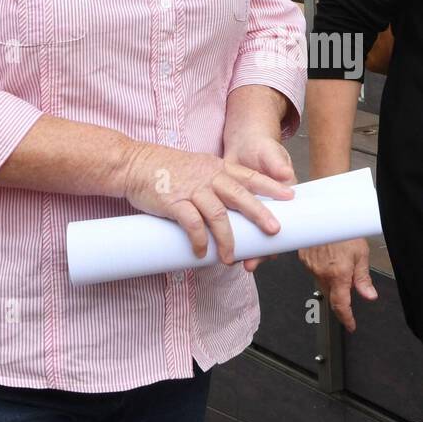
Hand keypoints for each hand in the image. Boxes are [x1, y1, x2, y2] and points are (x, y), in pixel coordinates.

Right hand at [122, 142, 294, 265]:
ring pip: (217, 215)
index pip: (248, 175)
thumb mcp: (194, 168)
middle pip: (239, 195)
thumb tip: (230, 211)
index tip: (290, 196)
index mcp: (215, 167)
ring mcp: (190, 188)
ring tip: (230, 258)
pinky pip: (192, 224)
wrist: (132, 164)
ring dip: (227, 239)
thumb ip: (212, 184)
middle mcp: (207, 176)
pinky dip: (199, 240)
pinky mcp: (173, 201)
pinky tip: (201, 252)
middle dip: (259, 213)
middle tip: (274, 231)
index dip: (270, 186)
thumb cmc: (163, 169)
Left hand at [223, 132, 296, 272]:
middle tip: (249, 264)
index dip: (278, 243)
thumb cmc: (262, 147)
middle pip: (266, 235)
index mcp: (282, 200)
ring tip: (232, 261)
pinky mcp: (235, 204)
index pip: (284, 227)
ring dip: (244, 247)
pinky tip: (219, 244)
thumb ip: (276, 163)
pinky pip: (235, 223)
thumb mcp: (270, 153)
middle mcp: (269, 207)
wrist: (246, 139)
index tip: (270, 254)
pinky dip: (229, 233)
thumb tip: (285, 174)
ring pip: (250, 233)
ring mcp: (251, 207)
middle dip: (259, 252)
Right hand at [298, 238, 376, 332]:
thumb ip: (363, 277)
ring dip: (330, 279)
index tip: (350, 325)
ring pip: (321, 282)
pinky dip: (320, 268)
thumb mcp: (360, 253)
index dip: (346, 318)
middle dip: (339, 293)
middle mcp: (322, 272)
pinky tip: (326, 254)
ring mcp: (310, 265)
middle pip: (330, 294)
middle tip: (347, 278)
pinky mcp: (302, 257)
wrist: (323, 213)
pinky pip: (312, 270)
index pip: (341, 305)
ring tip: (337, 259)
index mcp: (338, 274)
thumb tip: (369, 295)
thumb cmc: (342, 229)